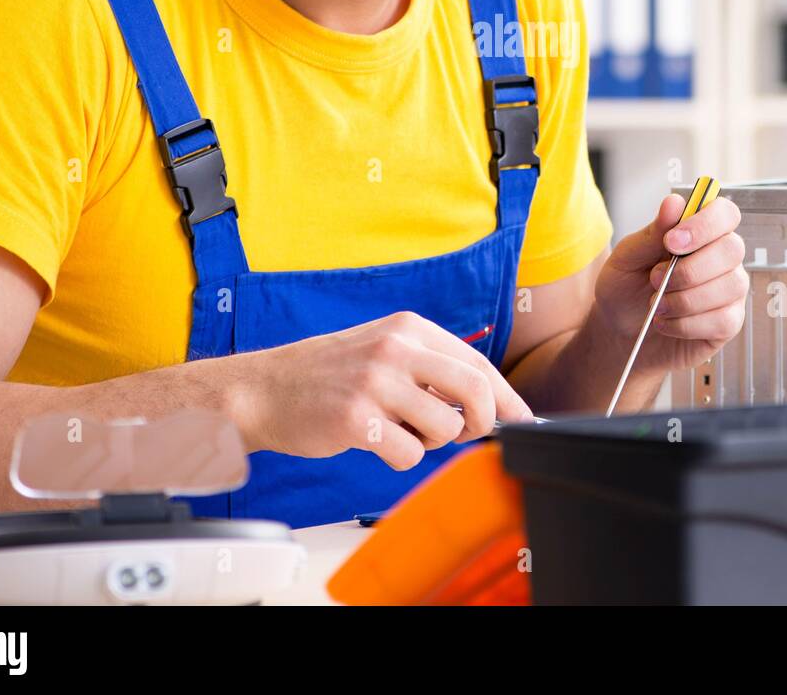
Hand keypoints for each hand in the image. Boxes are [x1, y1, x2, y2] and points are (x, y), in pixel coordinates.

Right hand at [240, 312, 533, 470]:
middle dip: (483, 421)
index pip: (477, 362)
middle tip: (465, 433)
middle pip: (476, 390)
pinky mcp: (357, 418)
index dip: (505, 396)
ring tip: (401, 431)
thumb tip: (489, 402)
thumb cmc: (329, 375)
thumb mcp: (383, 350)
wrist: (264, 388)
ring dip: (432, 442)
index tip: (522, 419)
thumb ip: (430, 367)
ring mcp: (376, 382)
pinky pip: (409, 454)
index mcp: (409, 328)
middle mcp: (396, 348)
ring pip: (446, 428)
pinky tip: (376, 442)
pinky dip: (401, 458)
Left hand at [594, 193, 747, 372]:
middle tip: (655, 278)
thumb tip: (674, 203)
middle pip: (732, 250)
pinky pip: (723, 320)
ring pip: (729, 286)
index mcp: (700, 232)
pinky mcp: (728, 322)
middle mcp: (721, 257)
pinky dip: (687, 324)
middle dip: (690, 268)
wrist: (618, 331)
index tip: (671, 241)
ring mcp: (729, 290)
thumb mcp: (628, 257)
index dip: (704, 225)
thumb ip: (653, 232)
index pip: (724, 213)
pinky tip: (667, 322)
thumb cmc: (625, 288)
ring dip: (685, 298)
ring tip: (657, 303)